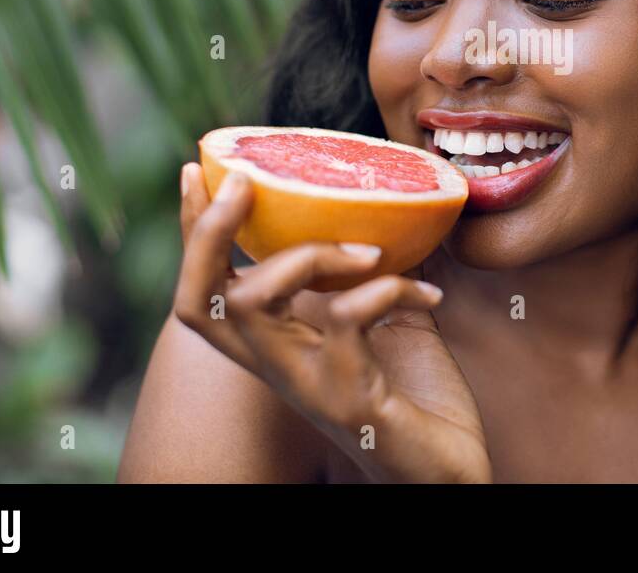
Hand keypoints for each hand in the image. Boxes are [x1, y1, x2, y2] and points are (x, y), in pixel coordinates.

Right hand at [172, 164, 490, 482]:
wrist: (445, 469)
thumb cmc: (413, 394)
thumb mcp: (381, 319)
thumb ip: (362, 274)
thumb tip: (378, 204)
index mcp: (274, 343)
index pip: (205, 288)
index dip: (191, 230)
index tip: (197, 168)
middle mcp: (275, 365)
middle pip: (197, 300)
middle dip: (207, 232)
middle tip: (245, 182)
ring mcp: (305, 382)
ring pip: (251, 302)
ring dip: (309, 255)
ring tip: (371, 249)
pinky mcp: (348, 396)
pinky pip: (346, 320)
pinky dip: (387, 290)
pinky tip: (428, 295)